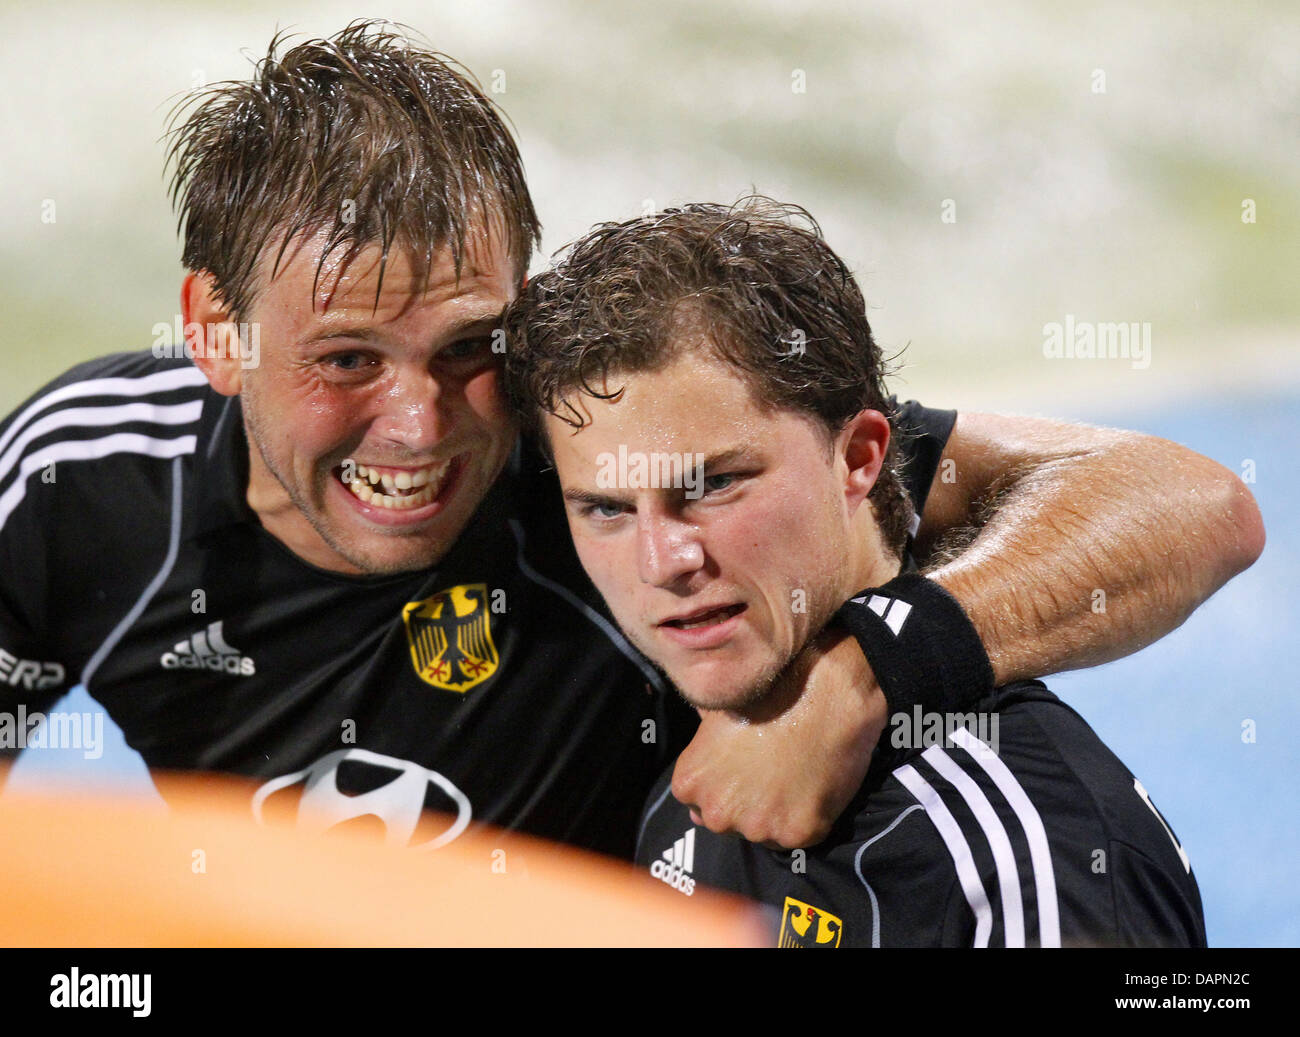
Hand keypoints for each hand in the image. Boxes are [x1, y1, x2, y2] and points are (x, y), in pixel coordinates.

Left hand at [670, 626, 886, 849]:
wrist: (823, 695)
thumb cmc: (767, 695)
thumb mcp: (716, 716)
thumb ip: (701, 749)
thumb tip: (695, 769)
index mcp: (690, 783)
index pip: (697, 801)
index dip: (723, 784)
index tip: (743, 768)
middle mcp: (717, 813)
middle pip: (728, 822)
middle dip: (746, 804)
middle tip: (770, 772)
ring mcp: (758, 827)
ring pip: (764, 832)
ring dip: (777, 814)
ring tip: (794, 775)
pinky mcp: (798, 833)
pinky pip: (799, 835)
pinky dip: (808, 817)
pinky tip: (814, 785)